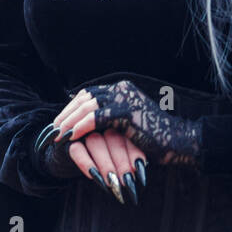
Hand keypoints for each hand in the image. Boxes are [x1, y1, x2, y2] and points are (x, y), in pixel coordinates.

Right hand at [32, 124, 146, 205]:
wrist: (70, 155)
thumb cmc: (102, 157)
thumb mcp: (119, 155)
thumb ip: (130, 158)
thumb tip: (141, 169)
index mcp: (116, 121)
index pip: (127, 134)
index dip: (133, 152)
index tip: (140, 170)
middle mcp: (99, 122)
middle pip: (112, 137)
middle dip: (121, 161)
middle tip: (127, 181)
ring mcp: (82, 129)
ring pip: (95, 142)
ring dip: (105, 164)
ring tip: (112, 183)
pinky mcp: (66, 140)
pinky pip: (77, 150)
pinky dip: (86, 163)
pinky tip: (94, 177)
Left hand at [52, 79, 200, 168]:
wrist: (179, 142)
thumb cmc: (156, 137)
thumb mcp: (128, 123)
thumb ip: (111, 117)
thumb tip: (87, 123)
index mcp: (122, 89)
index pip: (88, 94)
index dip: (71, 107)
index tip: (59, 122)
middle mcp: (122, 89)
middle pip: (84, 98)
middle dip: (66, 114)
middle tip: (52, 129)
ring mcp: (125, 98)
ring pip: (87, 107)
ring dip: (69, 121)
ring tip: (56, 134)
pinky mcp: (126, 112)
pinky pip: (95, 118)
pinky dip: (80, 127)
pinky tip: (69, 137)